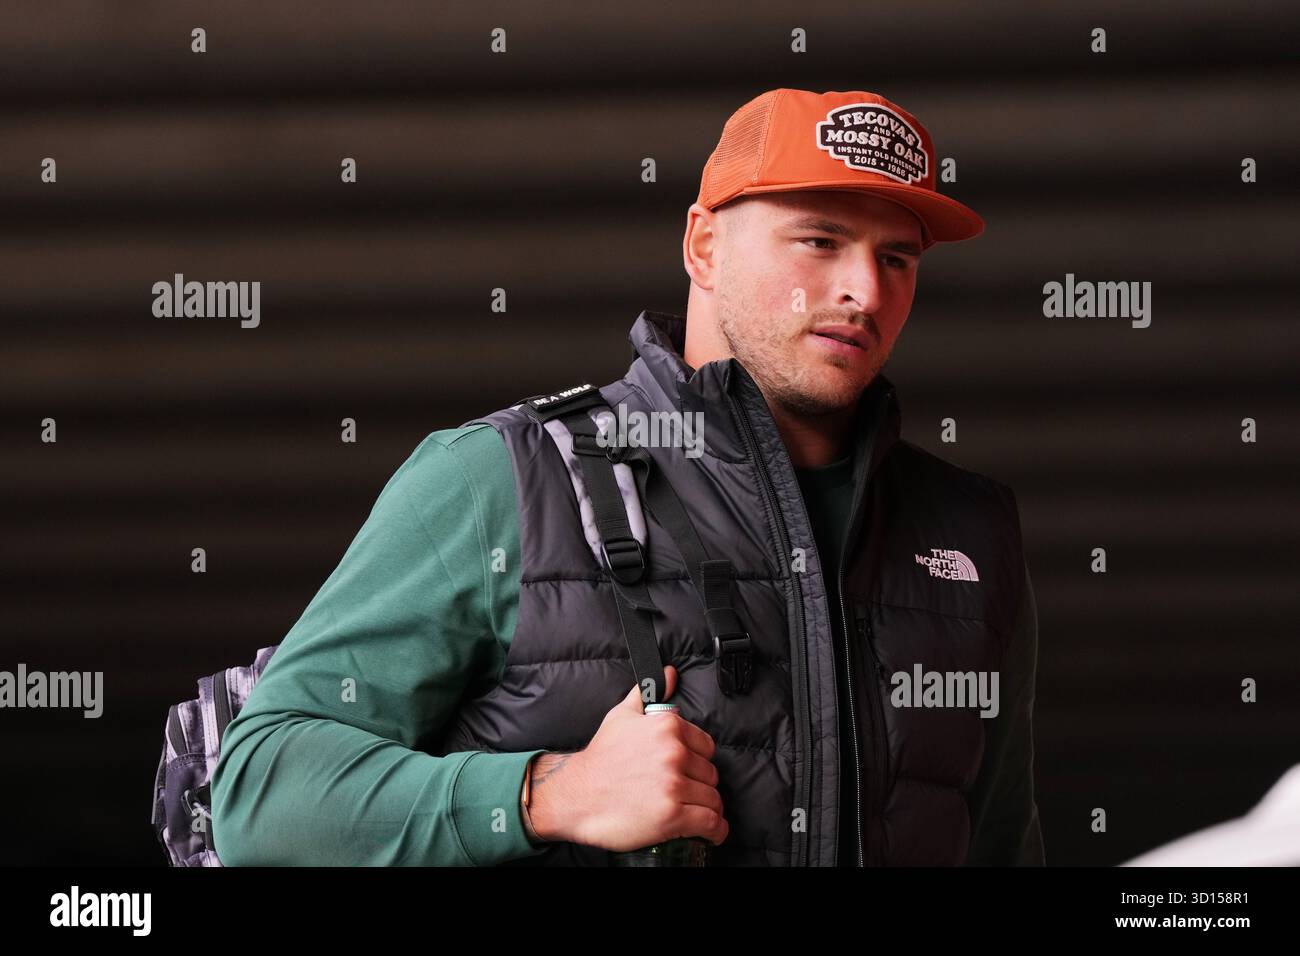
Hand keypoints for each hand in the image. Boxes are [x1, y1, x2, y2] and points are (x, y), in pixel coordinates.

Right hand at [527, 665, 728, 850]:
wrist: (576, 795)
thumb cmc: (599, 758)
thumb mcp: (622, 716)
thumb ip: (648, 693)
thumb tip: (668, 674)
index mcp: (668, 727)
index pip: (706, 747)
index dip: (698, 761)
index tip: (688, 771)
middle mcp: (674, 753)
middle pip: (711, 774)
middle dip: (701, 785)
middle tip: (685, 793)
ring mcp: (674, 785)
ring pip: (713, 798)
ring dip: (708, 808)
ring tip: (695, 812)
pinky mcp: (672, 816)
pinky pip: (710, 822)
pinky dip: (716, 830)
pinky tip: (713, 831)